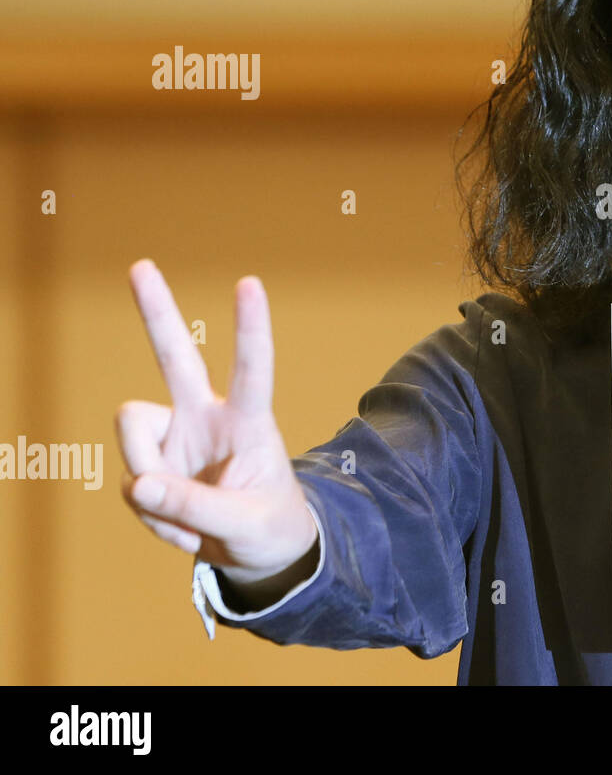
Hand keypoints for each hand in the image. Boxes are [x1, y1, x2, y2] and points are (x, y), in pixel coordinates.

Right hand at [116, 259, 317, 583]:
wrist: (258, 555)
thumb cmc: (269, 527)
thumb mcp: (245, 525)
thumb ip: (194, 509)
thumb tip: (139, 484)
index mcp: (249, 422)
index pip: (252, 368)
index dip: (250, 329)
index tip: (249, 283)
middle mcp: (207, 417)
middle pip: (175, 357)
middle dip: (156, 313)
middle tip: (140, 266)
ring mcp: (176, 437)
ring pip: (132, 432)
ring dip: (149, 482)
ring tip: (187, 518)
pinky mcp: (153, 464)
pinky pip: (132, 484)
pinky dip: (153, 516)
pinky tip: (181, 527)